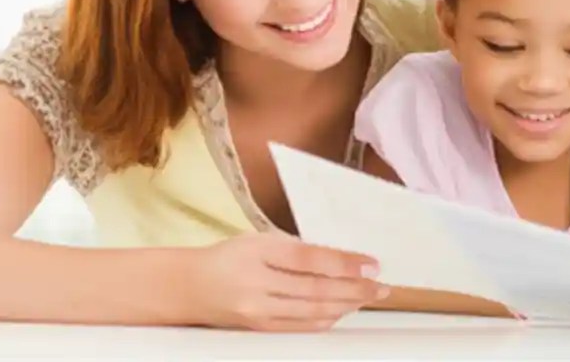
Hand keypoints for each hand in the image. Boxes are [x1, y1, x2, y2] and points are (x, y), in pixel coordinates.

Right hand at [179, 232, 389, 331]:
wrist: (187, 287)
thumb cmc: (228, 257)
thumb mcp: (259, 240)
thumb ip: (296, 248)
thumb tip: (341, 260)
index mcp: (258, 252)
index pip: (309, 259)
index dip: (345, 263)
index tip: (373, 264)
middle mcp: (256, 284)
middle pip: (315, 290)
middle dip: (355, 289)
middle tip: (382, 286)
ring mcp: (257, 311)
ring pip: (312, 312)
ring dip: (347, 305)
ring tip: (370, 297)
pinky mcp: (258, 328)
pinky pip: (300, 327)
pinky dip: (326, 319)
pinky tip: (344, 311)